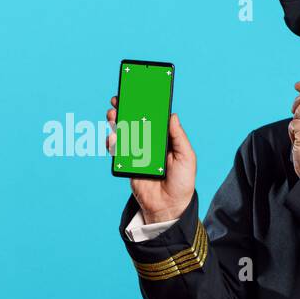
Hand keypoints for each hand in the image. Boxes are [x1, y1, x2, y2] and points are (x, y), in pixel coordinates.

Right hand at [107, 95, 195, 222]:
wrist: (168, 207)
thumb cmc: (182, 182)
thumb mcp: (187, 157)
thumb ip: (179, 137)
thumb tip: (173, 115)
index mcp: (165, 138)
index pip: (154, 117)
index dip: (146, 104)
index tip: (139, 91)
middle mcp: (150, 142)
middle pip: (135, 121)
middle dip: (126, 109)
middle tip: (119, 99)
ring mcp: (137, 152)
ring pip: (124, 132)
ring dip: (116, 122)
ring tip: (113, 114)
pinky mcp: (127, 163)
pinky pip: (117, 150)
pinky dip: (112, 142)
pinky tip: (112, 138)